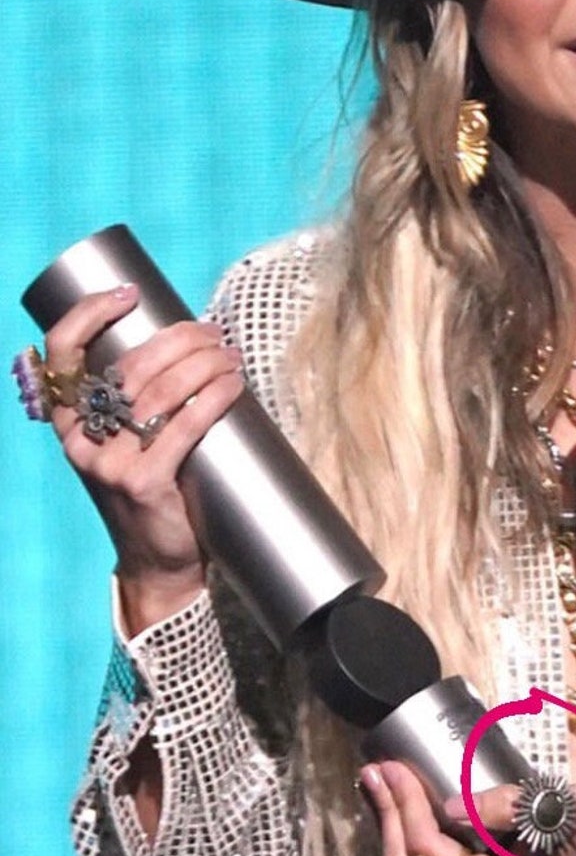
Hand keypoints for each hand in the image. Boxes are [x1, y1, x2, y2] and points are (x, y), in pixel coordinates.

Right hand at [44, 284, 245, 631]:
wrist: (160, 562)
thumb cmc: (156, 492)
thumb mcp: (128, 447)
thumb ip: (136, 407)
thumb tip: (186, 350)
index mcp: (71, 422)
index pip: (61, 353)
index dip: (89, 313)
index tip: (128, 294)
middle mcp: (82, 439)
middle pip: (130, 366)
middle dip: (179, 339)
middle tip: (213, 334)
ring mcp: (110, 461)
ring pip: (160, 391)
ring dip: (203, 363)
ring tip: (230, 355)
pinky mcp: (143, 482)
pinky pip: (184, 425)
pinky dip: (214, 397)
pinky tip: (234, 384)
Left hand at [360, 760, 575, 855]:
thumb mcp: (552, 808)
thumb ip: (499, 809)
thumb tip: (447, 807)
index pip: (430, 852)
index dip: (405, 807)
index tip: (391, 767)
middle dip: (387, 817)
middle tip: (373, 773)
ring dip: (391, 831)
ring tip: (377, 788)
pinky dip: (409, 846)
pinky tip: (399, 814)